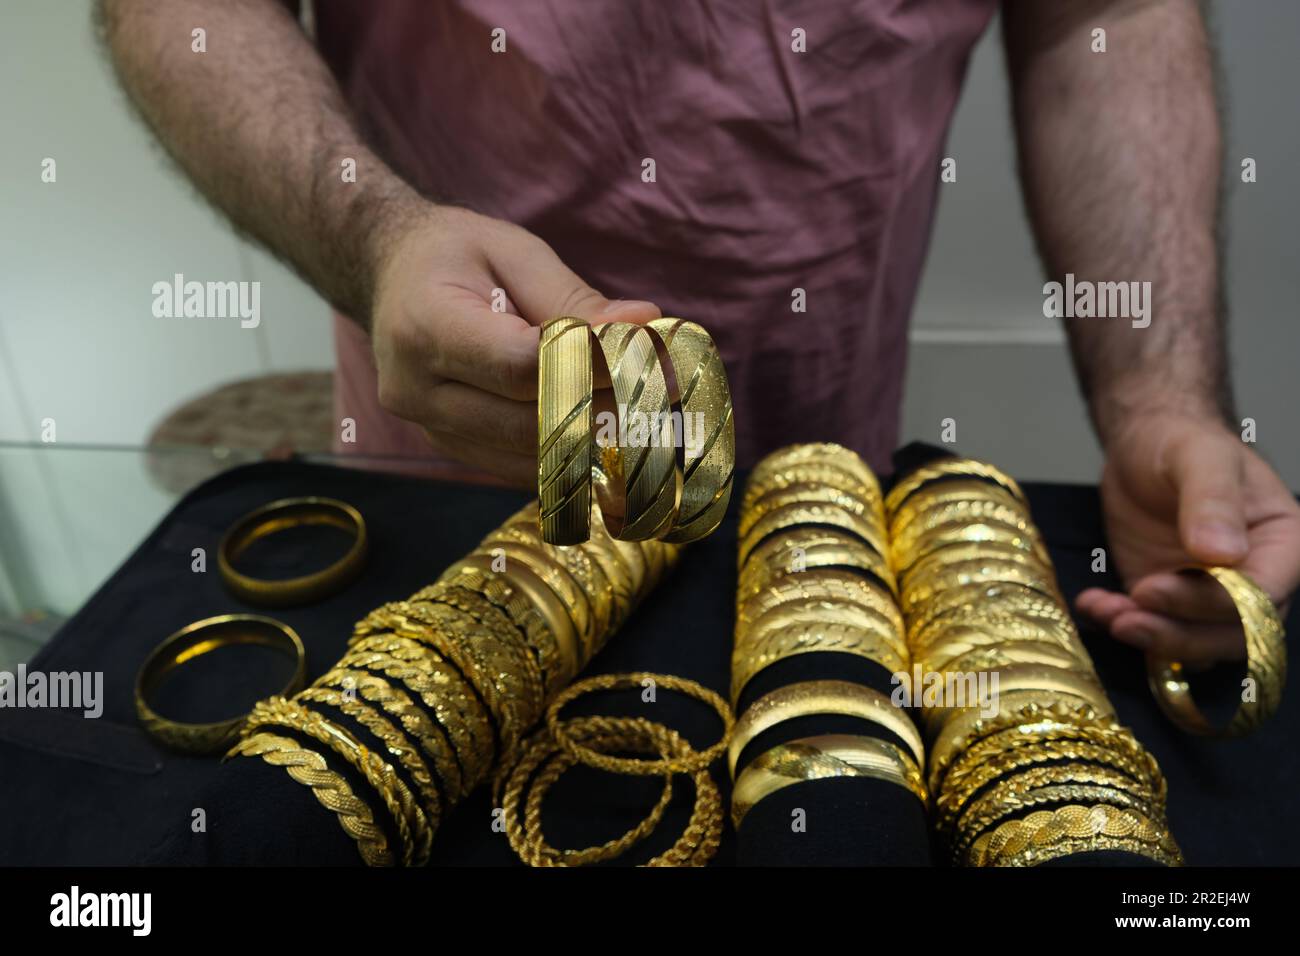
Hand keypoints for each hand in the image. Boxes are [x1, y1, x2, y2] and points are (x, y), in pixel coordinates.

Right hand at [368, 204, 658, 485]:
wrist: (389, 275)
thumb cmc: (455, 253)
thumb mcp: (512, 251)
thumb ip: (574, 296)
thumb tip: (643, 324)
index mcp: (425, 327)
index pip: (521, 366)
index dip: (590, 368)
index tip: (647, 357)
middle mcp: (417, 390)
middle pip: (528, 421)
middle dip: (604, 409)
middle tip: (667, 395)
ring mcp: (429, 427)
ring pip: (528, 456)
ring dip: (595, 440)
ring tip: (650, 414)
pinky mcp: (449, 447)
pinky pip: (519, 465)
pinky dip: (569, 453)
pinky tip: (611, 432)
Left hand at [1076, 413, 1299, 666]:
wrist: (1145, 446)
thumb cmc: (1182, 442)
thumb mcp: (1198, 457)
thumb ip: (1213, 501)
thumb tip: (1222, 552)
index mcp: (1281, 546)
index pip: (1261, 598)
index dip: (1211, 605)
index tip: (1152, 588)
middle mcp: (1255, 580)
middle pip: (1233, 636)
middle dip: (1178, 636)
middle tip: (1125, 620)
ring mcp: (1210, 596)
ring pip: (1196, 644)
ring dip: (1150, 639)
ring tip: (1105, 614)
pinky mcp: (1170, 602)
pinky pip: (1155, 630)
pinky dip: (1123, 624)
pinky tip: (1094, 606)